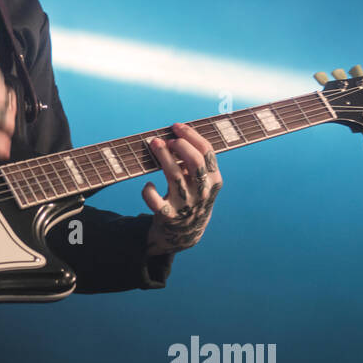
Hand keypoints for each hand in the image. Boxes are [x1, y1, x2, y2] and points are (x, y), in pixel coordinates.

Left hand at [140, 121, 221, 254]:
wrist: (185, 234)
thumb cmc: (191, 198)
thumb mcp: (201, 182)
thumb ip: (194, 162)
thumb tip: (176, 135)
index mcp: (214, 180)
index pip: (207, 152)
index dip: (191, 136)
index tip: (176, 127)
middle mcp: (201, 192)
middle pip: (194, 162)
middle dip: (180, 146)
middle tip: (167, 140)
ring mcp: (185, 205)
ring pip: (174, 176)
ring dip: (162, 157)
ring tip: (154, 144)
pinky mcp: (168, 216)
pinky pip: (155, 201)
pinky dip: (148, 190)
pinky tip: (149, 185)